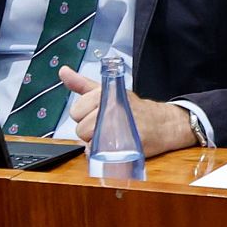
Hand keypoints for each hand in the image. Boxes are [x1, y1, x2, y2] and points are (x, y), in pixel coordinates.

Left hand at [58, 65, 195, 157]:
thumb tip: (63, 71)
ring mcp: (120, 127)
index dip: (84, 116)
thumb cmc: (134, 108)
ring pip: (89, 143)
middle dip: (90, 132)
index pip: (76, 111)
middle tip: (107, 127)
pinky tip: (113, 148)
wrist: (163, 124)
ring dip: (96, 144)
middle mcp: (112, 108)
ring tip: (111, 137)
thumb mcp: (108, 91)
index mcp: (105, 94)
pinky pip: (102, 154)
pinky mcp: (127, 145)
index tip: (98, 113)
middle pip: (81, 129)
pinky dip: (103, 155)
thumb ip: (82, 84)